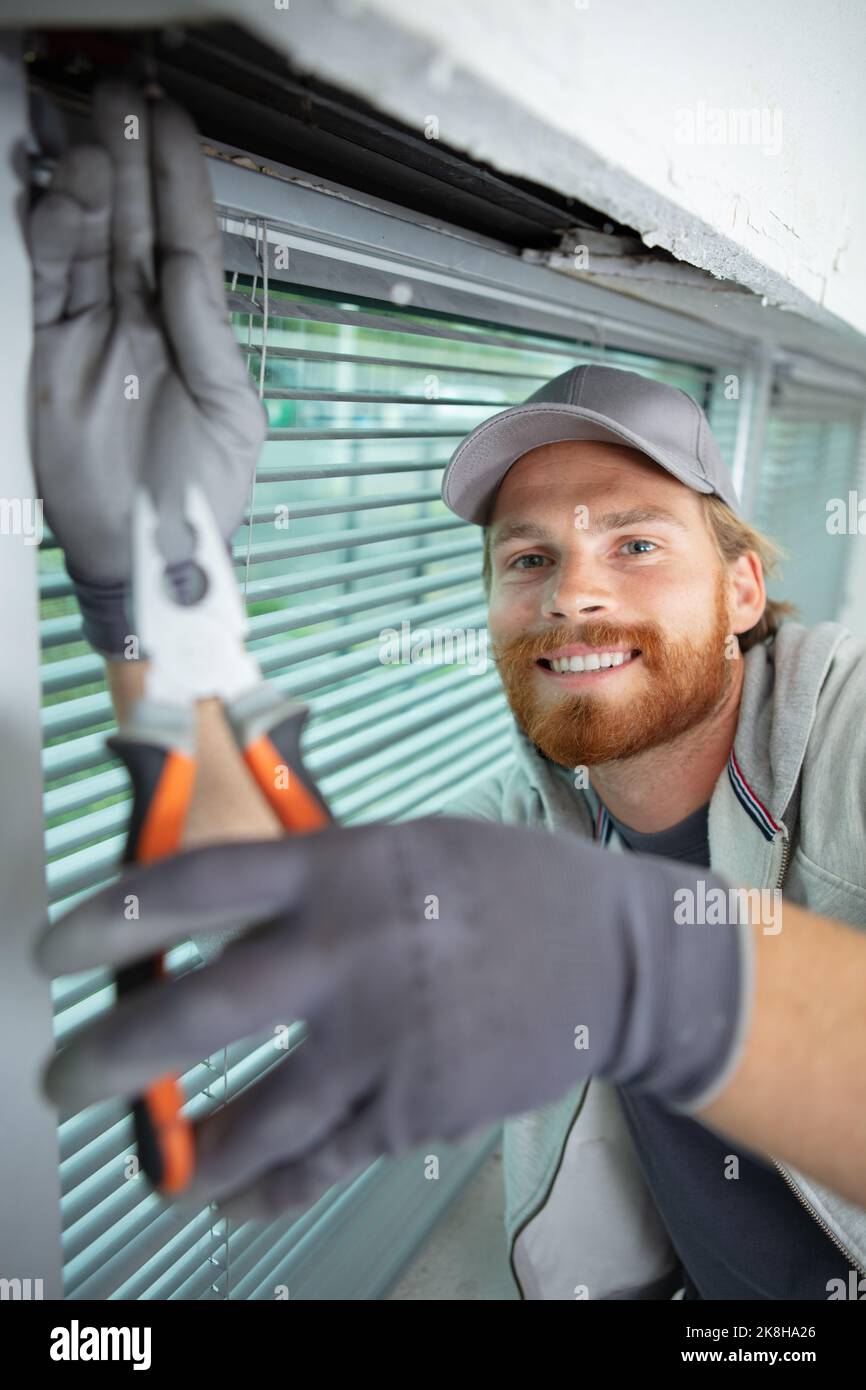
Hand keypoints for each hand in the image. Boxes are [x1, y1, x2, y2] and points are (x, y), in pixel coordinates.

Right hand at [29, 82, 265, 652]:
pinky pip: (45, 282)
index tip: (172, 123)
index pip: (186, 237)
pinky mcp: (49, 350)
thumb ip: (210, 342)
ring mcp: (92, 330)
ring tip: (84, 149)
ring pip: (83, 241)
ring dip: (83, 191)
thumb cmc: (200, 493)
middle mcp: (141, 316)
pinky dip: (46, 239)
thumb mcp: (232, 418)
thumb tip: (185, 271)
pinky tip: (51, 199)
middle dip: (125, 160)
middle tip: (117, 100)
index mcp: (194, 327)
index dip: (179, 179)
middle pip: (130, 222)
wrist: (149, 553)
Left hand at [34, 816, 745, 1222]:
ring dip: (187, 1149)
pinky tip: (230, 1198)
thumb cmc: (508, 885)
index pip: (197, 888)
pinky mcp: (415, 1111)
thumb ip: (318, 877)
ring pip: (253, 1117)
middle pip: (199, 1012)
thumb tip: (222, 909)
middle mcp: (351, 956)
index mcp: (344, 871)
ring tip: (151, 1165)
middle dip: (111, 1054)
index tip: (57, 948)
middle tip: (59, 1081)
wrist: (618, 957)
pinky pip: (318, 1161)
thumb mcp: (408, 847)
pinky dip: (266, 1188)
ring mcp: (383, 1043)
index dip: (112, 918)